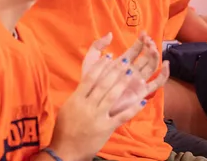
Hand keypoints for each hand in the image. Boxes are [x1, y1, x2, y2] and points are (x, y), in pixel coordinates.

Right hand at [50, 34, 169, 160]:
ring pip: (112, 96)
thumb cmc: (64, 128)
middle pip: (103, 84)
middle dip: (115, 71)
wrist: (65, 150)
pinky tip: (142, 101)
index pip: (90, 78)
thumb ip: (78, 95)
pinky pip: (122, 116)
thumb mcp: (67, 108)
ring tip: (132, 73)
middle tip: (125, 60)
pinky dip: (133, 108)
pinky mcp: (106, 128)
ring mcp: (98, 117)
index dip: (101, 66)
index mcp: (77, 99)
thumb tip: (88, 82)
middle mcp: (87, 106)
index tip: (109, 56)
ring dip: (123, 84)